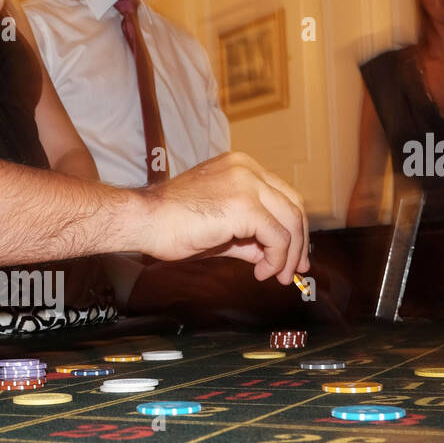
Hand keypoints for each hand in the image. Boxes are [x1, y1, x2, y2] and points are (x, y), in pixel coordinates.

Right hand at [142, 152, 310, 285]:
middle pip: (293, 205)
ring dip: (289, 254)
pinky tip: (261, 272)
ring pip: (290, 221)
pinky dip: (276, 258)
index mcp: (241, 167)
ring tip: (277, 275)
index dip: (292, 227)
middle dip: (298, 242)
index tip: (291, 255)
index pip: (282, 195)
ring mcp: (247, 184)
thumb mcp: (220, 229)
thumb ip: (248, 239)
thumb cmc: (171, 223)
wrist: (145, 220)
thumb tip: (270, 257)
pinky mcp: (245, 205)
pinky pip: (277, 236)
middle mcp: (248, 169)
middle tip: (294, 270)